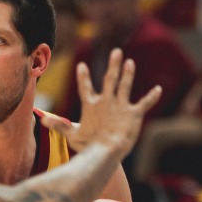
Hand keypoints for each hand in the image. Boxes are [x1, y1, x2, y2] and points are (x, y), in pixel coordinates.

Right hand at [44, 50, 164, 160]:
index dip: (83, 76)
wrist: (106, 151)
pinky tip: (159, 89)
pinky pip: (145, 103)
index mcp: (91, 105)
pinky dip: (152, 96)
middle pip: (109, 79)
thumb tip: (42, 120)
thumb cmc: (88, 146)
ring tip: (130, 62)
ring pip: (125, 85)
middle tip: (117, 51)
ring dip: (128, 73)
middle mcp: (106, 101)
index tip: (82, 65)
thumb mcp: (71, 135)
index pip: (85, 87)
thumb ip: (58, 125)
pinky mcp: (134, 113)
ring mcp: (120, 106)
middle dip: (113, 64)